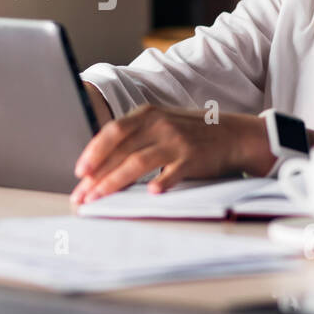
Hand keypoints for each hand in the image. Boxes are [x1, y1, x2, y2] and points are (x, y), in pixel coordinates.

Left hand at [69, 104, 274, 204]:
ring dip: (114, 183)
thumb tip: (101, 162)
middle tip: (82, 196)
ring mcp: (176, 141)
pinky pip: (173, 172)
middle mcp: (159, 125)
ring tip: (99, 199)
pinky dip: (162, 182)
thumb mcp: (161, 124)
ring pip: (137, 162)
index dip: (93, 152)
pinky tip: (150, 193)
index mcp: (147, 114)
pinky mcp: (193, 158)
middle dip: (96, 176)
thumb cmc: (192, 133)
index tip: (79, 172)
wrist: (234, 135)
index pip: (112, 133)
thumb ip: (135, 137)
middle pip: (120, 151)